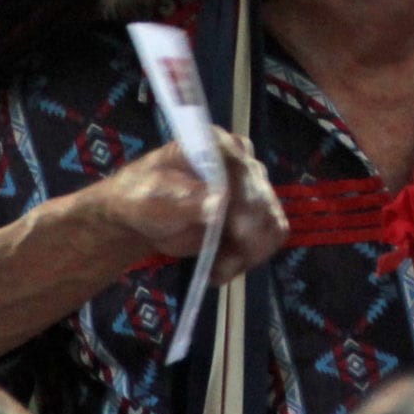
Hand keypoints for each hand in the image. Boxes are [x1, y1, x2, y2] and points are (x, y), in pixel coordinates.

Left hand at [91, 133, 285, 278]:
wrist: (145, 216)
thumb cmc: (142, 199)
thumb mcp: (150, 199)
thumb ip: (182, 200)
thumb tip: (219, 201)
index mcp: (215, 144)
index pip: (242, 168)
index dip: (246, 197)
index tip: (238, 230)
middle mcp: (242, 161)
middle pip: (263, 198)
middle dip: (248, 236)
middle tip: (221, 265)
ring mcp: (253, 188)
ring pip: (271, 223)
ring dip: (247, 253)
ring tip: (216, 269)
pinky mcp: (257, 213)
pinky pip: (271, 237)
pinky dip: (250, 258)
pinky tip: (223, 267)